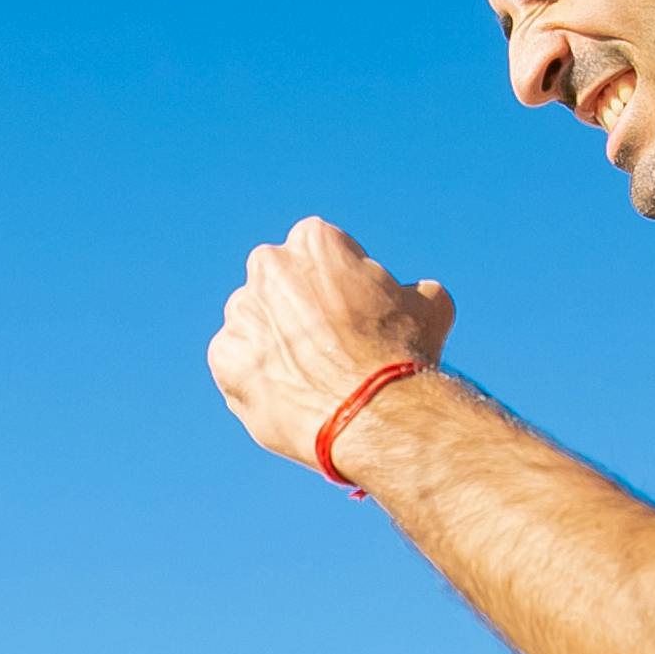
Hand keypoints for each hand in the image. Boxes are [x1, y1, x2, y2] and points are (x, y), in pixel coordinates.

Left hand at [207, 218, 455, 476]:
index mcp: (314, 240)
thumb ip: (413, 290)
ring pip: (256, 325)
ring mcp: (242, 312)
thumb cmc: (402, 355)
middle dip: (299, 310)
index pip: (321, 255)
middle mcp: (268, 266)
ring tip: (311, 379)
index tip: (354, 314)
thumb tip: (416, 294)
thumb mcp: (430, 307)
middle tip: (329, 348)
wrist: (372, 413)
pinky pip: (238, 365)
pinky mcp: (224, 357)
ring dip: (275, 345)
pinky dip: (258, 379)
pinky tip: (291, 397)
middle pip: (281, 285)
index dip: (341, 286)